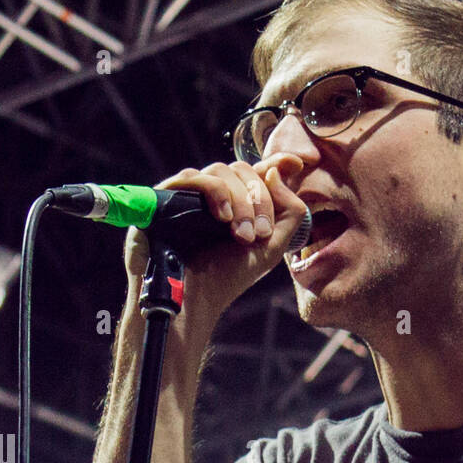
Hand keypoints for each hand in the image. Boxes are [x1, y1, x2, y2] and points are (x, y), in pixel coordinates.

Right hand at [123, 152, 308, 316]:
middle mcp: (212, 194)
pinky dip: (215, 192)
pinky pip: (192, 176)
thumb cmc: (229, 277)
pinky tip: (223, 218)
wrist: (194, 299)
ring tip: (242, 235)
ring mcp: (188, 193)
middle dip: (259, 199)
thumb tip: (276, 170)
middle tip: (259, 234)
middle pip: (242, 170)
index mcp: (237, 203)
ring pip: (220, 171)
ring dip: (240, 200)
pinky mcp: (165, 196)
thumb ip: (288, 212)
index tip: (297, 163)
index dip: (277, 163)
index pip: (257, 171)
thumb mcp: (271, 247)